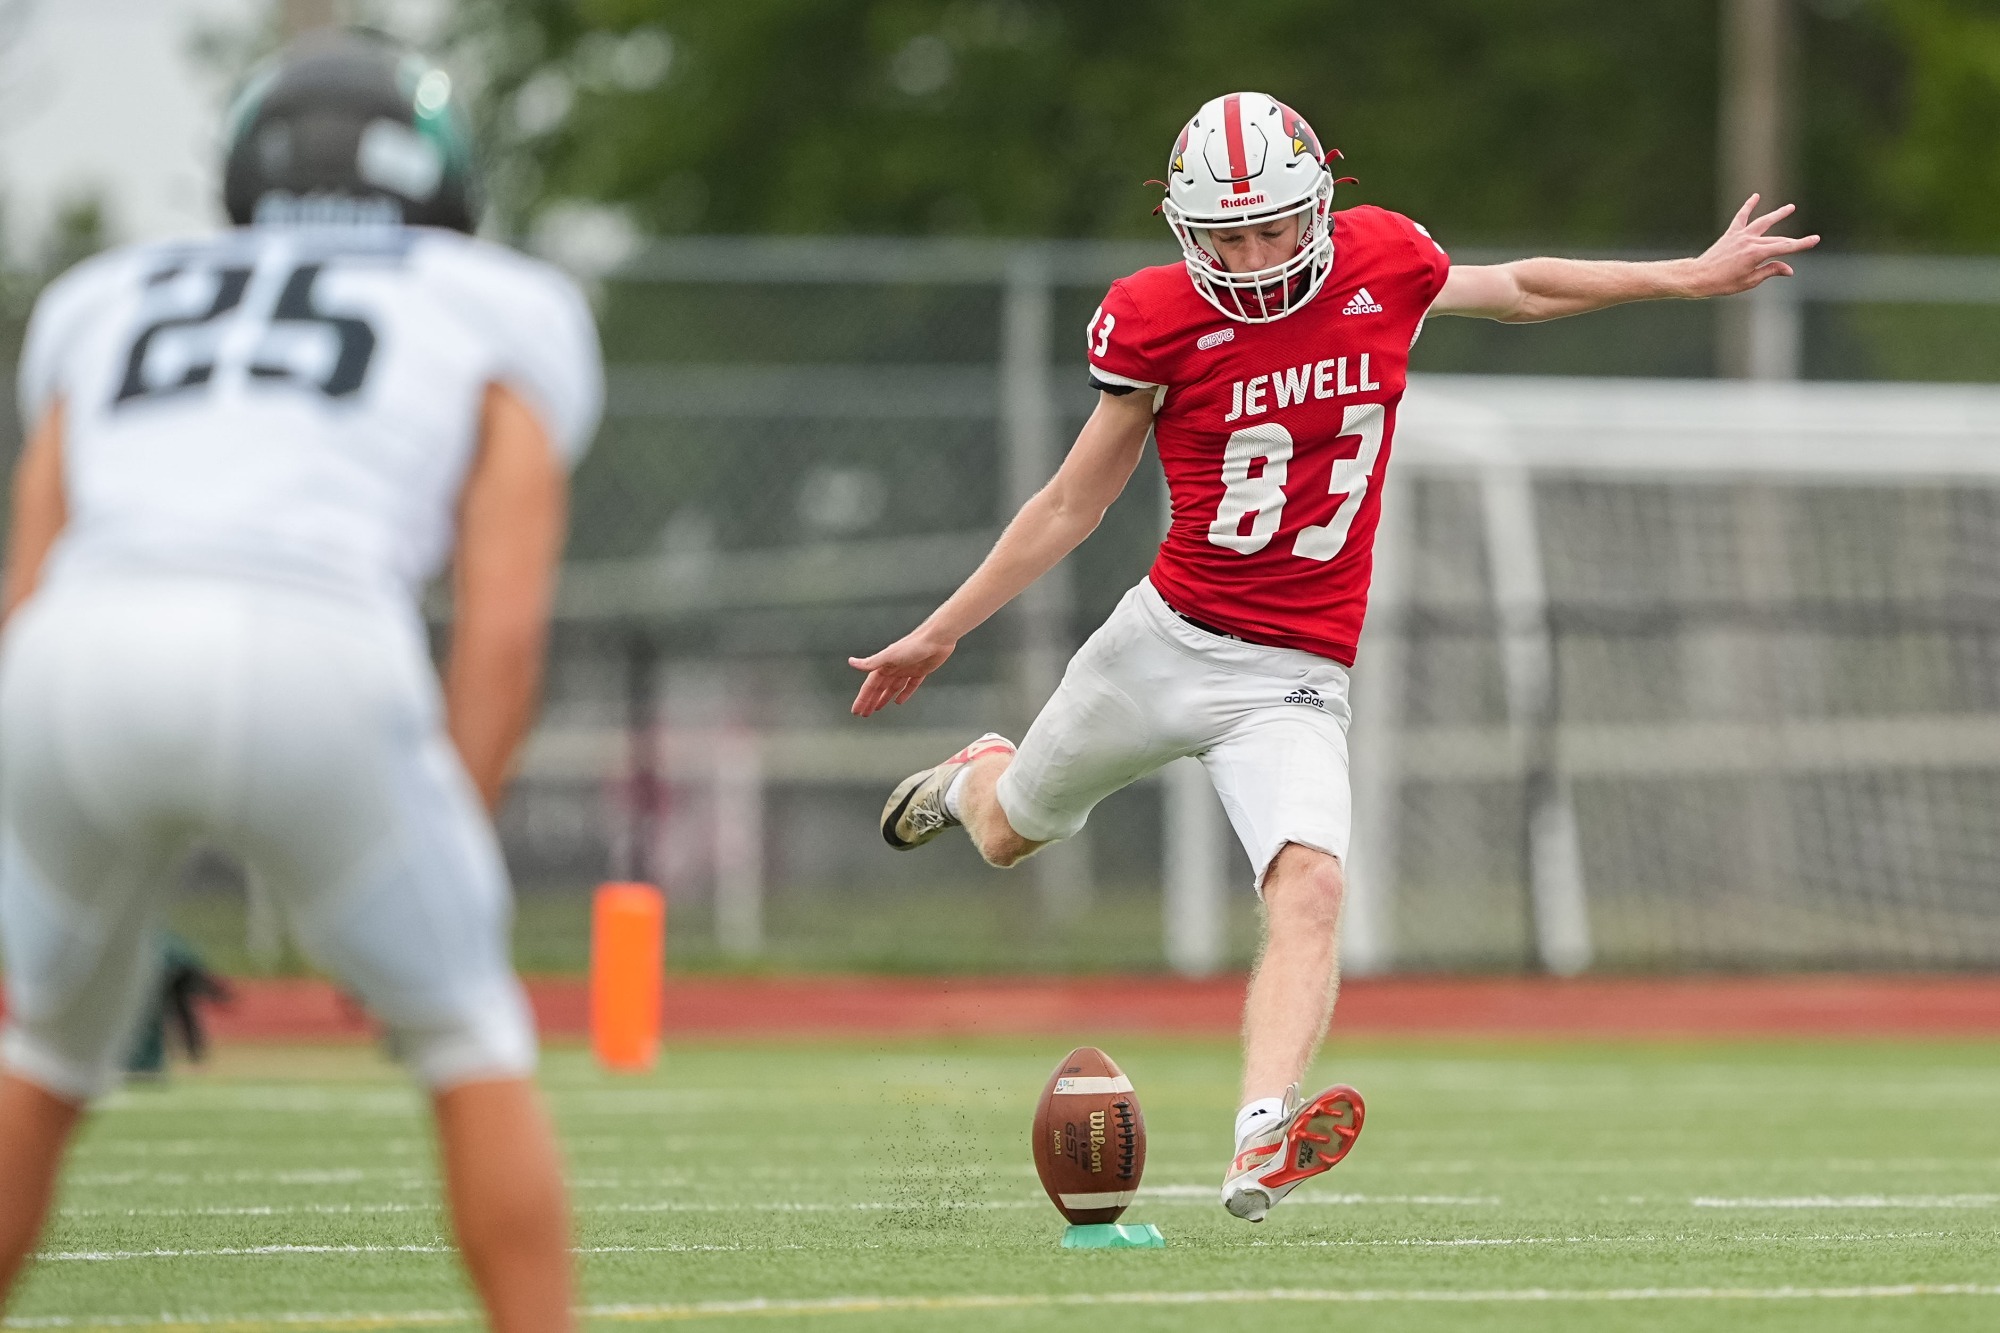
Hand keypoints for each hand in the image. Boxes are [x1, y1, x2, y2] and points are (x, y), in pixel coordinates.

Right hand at [848, 628, 956, 716]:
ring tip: (877, 708)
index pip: (870, 686)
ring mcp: (906, 670)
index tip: (856, 710)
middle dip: (870, 701)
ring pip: (891, 688)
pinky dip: (904, 694)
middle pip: (879, 689)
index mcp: (884, 665)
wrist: (936, 640)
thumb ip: (871, 662)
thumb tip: (851, 662)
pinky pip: (909, 686)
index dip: (862, 699)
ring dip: (884, 698)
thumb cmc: (913, 645)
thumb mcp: (889, 656)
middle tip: (864, 713)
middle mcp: (893, 668)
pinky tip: (900, 701)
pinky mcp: (919, 672)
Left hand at [1691, 194, 1819, 296]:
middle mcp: (1750, 241)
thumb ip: (1770, 271)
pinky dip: (1748, 206)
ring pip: (1763, 222)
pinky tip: (1755, 196)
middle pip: (1776, 240)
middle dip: (1791, 243)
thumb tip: (1789, 268)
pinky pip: (1741, 217)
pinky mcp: (1731, 234)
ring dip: (1777, 215)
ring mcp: (1740, 235)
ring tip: (1790, 207)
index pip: (1785, 248)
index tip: (1815, 240)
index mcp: (1757, 254)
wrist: (1699, 277)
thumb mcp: (1750, 281)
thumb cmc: (1724, 283)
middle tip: (1807, 242)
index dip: (1801, 244)